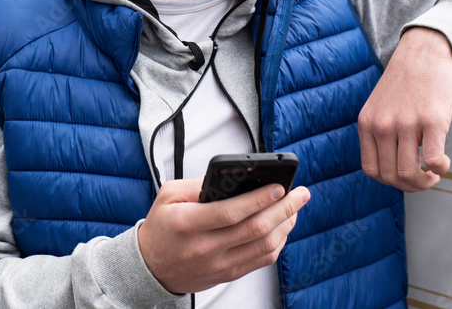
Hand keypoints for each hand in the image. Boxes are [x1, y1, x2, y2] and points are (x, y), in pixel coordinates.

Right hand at [137, 178, 310, 293]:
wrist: (151, 266)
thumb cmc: (161, 226)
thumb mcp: (168, 195)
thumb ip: (199, 184)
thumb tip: (234, 176)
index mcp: (188, 224)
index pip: (231, 212)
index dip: (259, 199)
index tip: (279, 186)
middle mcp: (205, 248)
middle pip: (254, 229)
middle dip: (284, 209)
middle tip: (300, 194)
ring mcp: (219, 265)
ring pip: (264, 246)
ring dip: (286, 225)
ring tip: (295, 208)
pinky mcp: (228, 274)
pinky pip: (261, 260)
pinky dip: (278, 242)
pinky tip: (283, 227)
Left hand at [358, 27, 451, 191]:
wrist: (425, 49)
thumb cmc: (407, 80)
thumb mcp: (380, 105)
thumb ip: (380, 131)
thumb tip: (393, 165)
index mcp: (367, 123)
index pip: (371, 170)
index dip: (390, 182)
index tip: (405, 177)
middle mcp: (383, 125)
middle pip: (391, 177)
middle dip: (410, 186)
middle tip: (425, 179)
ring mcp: (406, 123)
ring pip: (410, 174)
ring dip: (425, 183)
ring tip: (434, 173)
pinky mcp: (432, 120)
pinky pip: (433, 160)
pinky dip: (441, 169)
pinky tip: (444, 163)